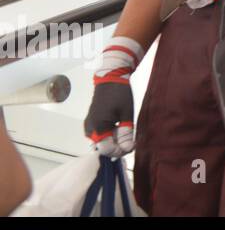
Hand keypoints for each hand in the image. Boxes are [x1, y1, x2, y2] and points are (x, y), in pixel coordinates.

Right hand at [84, 36, 142, 156]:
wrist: (110, 79)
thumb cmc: (120, 94)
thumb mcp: (127, 114)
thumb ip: (126, 133)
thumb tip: (126, 149)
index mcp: (98, 126)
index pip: (106, 150)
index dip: (120, 151)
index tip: (132, 144)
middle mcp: (90, 128)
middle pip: (104, 147)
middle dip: (118, 145)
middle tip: (131, 136)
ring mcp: (88, 126)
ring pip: (103, 141)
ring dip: (115, 139)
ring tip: (125, 127)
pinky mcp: (91, 122)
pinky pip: (100, 134)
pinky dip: (110, 133)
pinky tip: (119, 125)